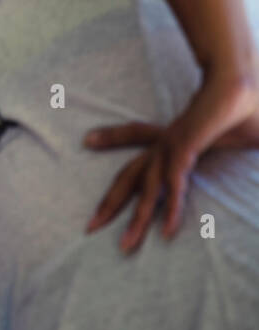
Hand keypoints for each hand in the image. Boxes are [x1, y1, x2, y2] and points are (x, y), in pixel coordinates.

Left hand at [83, 71, 258, 252]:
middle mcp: (168, 140)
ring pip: (147, 187)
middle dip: (111, 202)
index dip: (114, 137)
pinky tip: (168, 230)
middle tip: (90, 226)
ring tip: (126, 247)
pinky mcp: (188, 146)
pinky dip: (172, 207)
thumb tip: (250, 141)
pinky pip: (174, 183)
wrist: (247, 83)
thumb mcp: (239, 132)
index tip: (86, 139)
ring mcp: (174, 144)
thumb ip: (229, 142)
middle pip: (130, 173)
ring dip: (137, 218)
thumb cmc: (248, 108)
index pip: (139, 134)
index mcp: (177, 133)